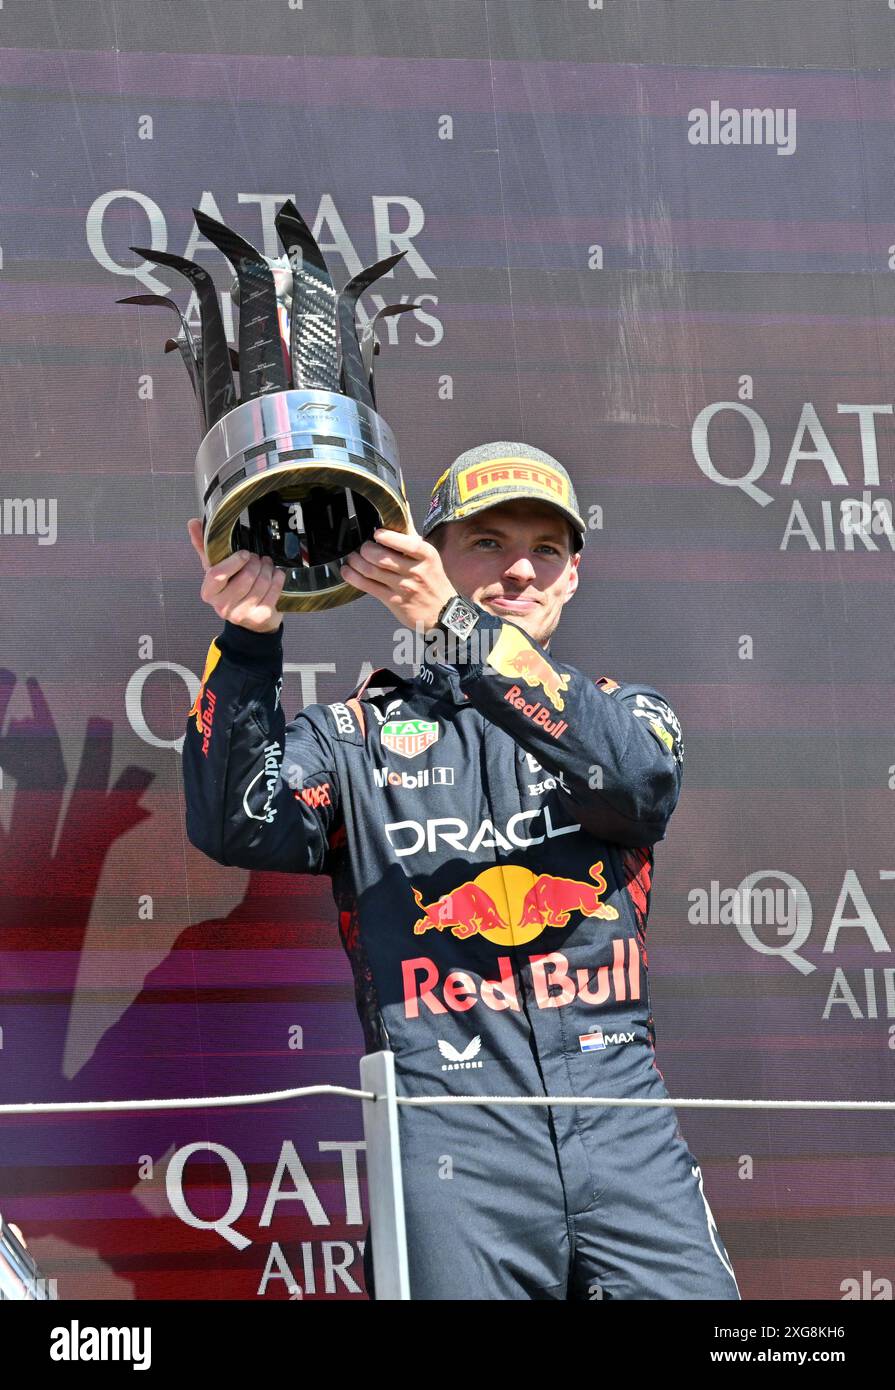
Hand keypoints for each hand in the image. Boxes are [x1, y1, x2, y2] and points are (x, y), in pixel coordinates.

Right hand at [187, 518, 284, 632]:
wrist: (249, 617)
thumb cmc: (231, 588)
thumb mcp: (216, 568)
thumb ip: (204, 546)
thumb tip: (193, 523)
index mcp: (208, 592)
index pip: (217, 574)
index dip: (234, 561)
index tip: (244, 553)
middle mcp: (222, 606)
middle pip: (245, 578)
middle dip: (256, 563)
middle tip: (258, 558)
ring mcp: (241, 614)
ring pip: (261, 583)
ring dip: (267, 569)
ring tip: (266, 564)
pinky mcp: (260, 617)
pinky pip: (273, 591)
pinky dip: (277, 579)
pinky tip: (275, 575)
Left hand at [339, 520, 456, 630]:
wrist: (443, 613)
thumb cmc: (434, 582)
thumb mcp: (430, 558)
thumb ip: (413, 540)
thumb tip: (401, 515)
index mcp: (426, 556)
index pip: (406, 543)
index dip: (388, 537)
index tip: (377, 534)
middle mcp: (415, 571)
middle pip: (382, 557)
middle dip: (365, 550)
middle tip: (362, 548)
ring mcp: (404, 587)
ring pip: (371, 571)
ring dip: (356, 562)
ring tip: (352, 558)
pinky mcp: (393, 601)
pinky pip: (368, 586)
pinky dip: (354, 577)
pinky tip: (348, 572)